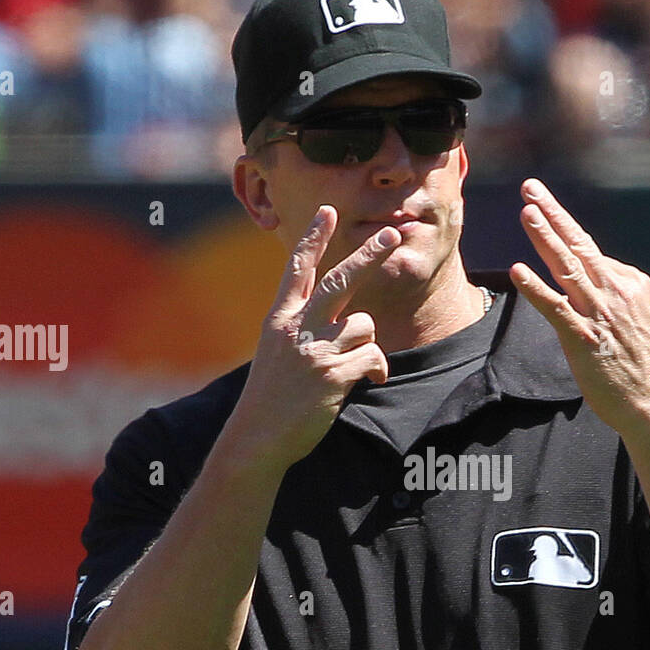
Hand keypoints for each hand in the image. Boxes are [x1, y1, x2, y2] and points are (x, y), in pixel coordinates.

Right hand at [231, 205, 399, 469]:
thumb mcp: (275, 352)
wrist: (257, 437)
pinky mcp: (333, 374)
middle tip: (392, 234)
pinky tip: (369, 380)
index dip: (314, 239)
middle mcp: (297, 328)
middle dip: (370, 254)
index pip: (298, 269)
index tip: (328, 211)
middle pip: (340, 280)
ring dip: (367, 344)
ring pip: (364, 325)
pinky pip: (373, 357)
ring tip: (353, 366)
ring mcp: (315, 350)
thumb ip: (299, 327)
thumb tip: (335, 312)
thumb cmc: (270, 399)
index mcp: (280, 319)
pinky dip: (378, 368)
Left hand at [509, 179, 649, 440]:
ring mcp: (600, 314)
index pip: (592, 253)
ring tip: (526, 212)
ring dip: (545, 237)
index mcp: (631, 283)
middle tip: (531, 188)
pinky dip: (536, 288)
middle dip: (554, 213)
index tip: (544, 207)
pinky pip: (556, 308)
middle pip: (580, 245)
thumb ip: (613, 295)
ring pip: (568, 267)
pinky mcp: (584, 339)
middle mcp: (617, 291)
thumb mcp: (635, 317)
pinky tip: (518, 270)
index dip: (564, 232)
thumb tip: (594, 278)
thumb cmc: (641, 364)